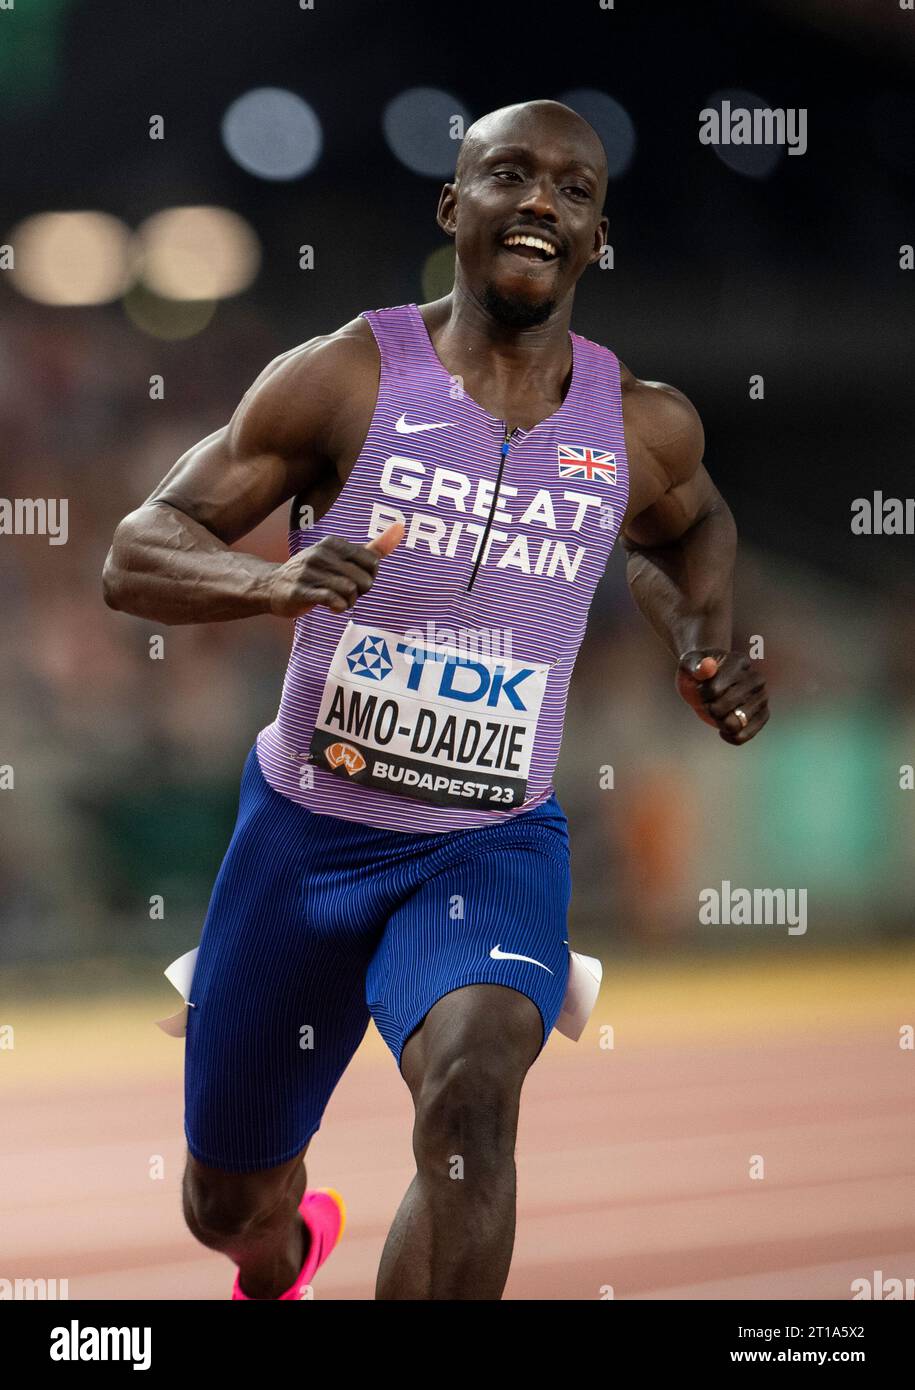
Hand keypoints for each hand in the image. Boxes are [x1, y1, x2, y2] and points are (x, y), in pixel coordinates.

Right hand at [269, 521, 403, 617]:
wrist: (273, 586)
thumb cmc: (315, 573)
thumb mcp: (342, 557)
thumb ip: (373, 548)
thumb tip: (401, 528)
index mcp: (334, 544)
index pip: (373, 562)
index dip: (370, 577)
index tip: (356, 580)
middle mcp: (321, 553)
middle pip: (364, 580)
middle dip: (360, 593)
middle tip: (346, 594)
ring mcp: (309, 572)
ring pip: (350, 591)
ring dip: (349, 602)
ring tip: (338, 600)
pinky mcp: (301, 590)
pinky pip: (332, 600)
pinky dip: (338, 607)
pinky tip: (332, 607)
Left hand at [676, 649, 768, 744]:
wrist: (707, 681)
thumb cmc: (697, 670)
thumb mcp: (689, 663)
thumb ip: (695, 664)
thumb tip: (708, 666)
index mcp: (739, 662)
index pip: (714, 689)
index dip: (701, 694)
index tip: (701, 687)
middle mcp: (756, 679)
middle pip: (725, 706)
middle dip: (709, 708)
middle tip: (709, 701)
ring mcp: (762, 697)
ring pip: (737, 723)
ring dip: (720, 723)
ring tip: (717, 713)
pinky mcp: (763, 715)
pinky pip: (746, 735)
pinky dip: (731, 737)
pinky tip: (722, 730)